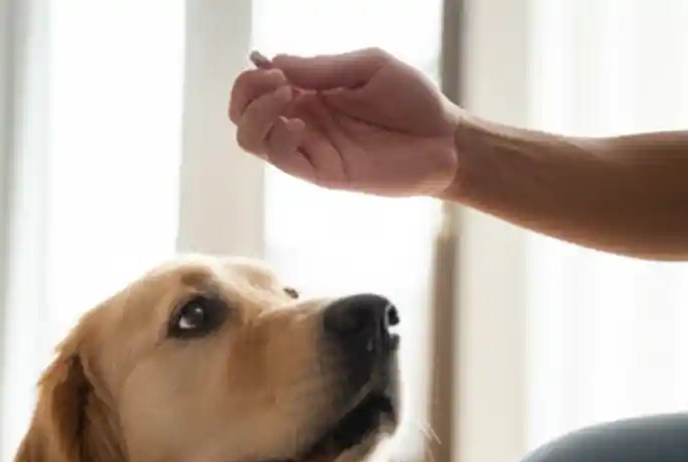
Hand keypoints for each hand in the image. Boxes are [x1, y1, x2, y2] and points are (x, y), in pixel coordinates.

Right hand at [229, 48, 461, 197]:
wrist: (445, 140)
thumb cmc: (412, 99)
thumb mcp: (367, 67)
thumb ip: (321, 67)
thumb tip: (272, 62)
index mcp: (309, 93)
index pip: (256, 88)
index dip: (252, 77)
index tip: (275, 68)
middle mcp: (302, 121)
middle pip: (242, 114)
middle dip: (245, 94)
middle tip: (277, 82)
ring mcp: (309, 148)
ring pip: (252, 139)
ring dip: (257, 114)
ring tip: (287, 96)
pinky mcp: (321, 172)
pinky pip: (281, 160)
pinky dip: (279, 138)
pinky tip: (302, 125)